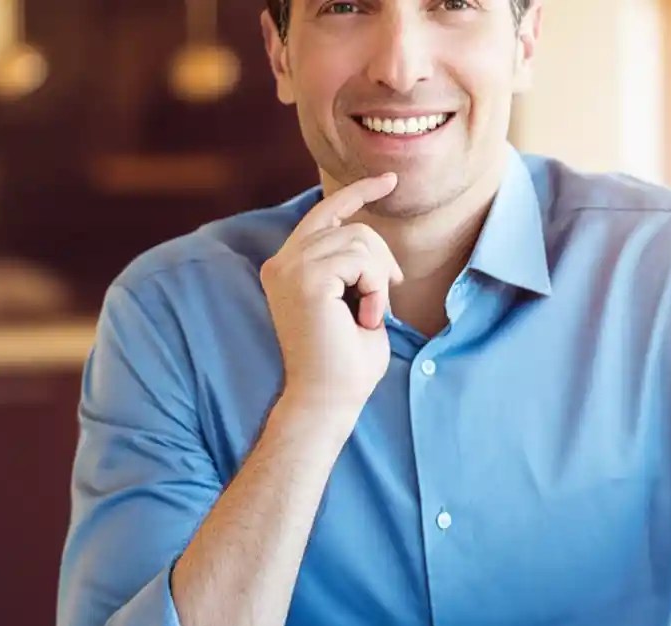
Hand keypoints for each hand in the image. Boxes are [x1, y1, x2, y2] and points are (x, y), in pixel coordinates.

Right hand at [260, 173, 402, 410]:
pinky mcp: (305, 279)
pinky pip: (359, 259)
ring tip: (368, 315)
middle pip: (350, 226)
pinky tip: (365, 316)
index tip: (389, 179)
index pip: (324, 213)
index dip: (357, 193)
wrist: (328, 400)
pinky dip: (373, 288)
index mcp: (287, 267)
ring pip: (358, 240)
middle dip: (380, 259)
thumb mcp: (353, 303)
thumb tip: (372, 244)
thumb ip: (354, 269)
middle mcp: (281, 263)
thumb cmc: (346, 363)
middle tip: (383, 300)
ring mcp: (289, 268)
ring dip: (376, 279)